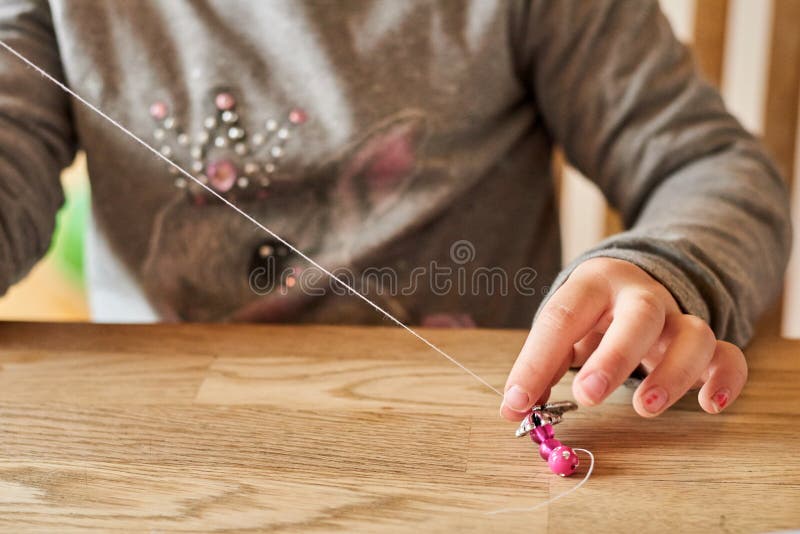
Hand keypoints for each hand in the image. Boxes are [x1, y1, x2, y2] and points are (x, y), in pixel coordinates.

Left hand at [501, 257, 746, 419]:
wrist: (633, 282)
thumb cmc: (591, 314)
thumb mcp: (563, 327)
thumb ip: (540, 364)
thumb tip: (516, 406)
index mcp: (593, 284)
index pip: (562, 317)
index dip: (536, 361)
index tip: (517, 402)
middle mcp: (641, 295)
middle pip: (638, 316)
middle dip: (614, 357)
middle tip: (586, 396)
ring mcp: (678, 317)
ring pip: (693, 335)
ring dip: (672, 374)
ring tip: (643, 408)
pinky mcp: (707, 343)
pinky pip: (729, 356)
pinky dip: (725, 379)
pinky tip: (709, 405)